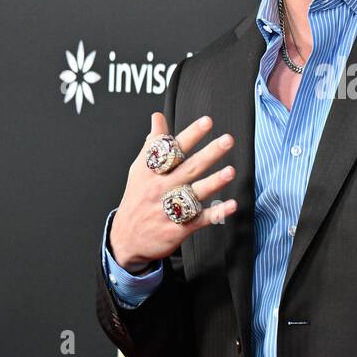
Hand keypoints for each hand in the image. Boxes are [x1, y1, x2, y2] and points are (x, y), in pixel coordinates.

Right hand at [109, 112, 237, 270]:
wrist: (125, 240)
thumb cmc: (137, 198)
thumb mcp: (139, 169)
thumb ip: (152, 143)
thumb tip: (158, 117)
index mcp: (151, 171)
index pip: (172, 149)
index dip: (190, 135)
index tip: (207, 121)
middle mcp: (160, 188)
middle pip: (188, 168)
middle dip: (209, 154)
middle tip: (227, 141)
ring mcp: (168, 209)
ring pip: (194, 193)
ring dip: (213, 182)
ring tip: (230, 171)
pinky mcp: (177, 229)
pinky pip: (199, 219)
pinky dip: (216, 213)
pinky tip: (230, 205)